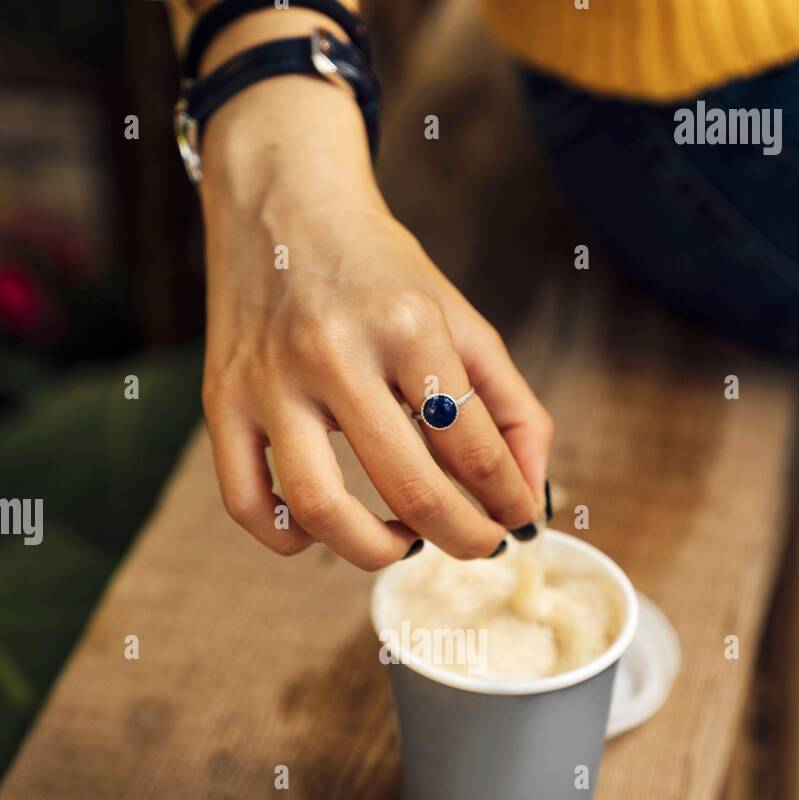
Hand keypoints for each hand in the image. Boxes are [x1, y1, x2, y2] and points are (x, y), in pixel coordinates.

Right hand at [198, 27, 552, 568]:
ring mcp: (271, 381)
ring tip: (404, 544)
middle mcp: (335, 352)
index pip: (476, 448)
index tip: (517, 521)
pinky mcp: (223, 401)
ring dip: (376, 553)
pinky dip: (289, 540)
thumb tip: (528, 498)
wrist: (281, 199)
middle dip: (464, 539)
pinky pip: (247, 504)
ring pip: (321, 510)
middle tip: (479, 546)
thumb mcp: (459, 320)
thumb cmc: (378, 270)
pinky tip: (324, 531)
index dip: (510, 502)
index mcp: (408, 326)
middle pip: (412, 490)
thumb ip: (510, 407)